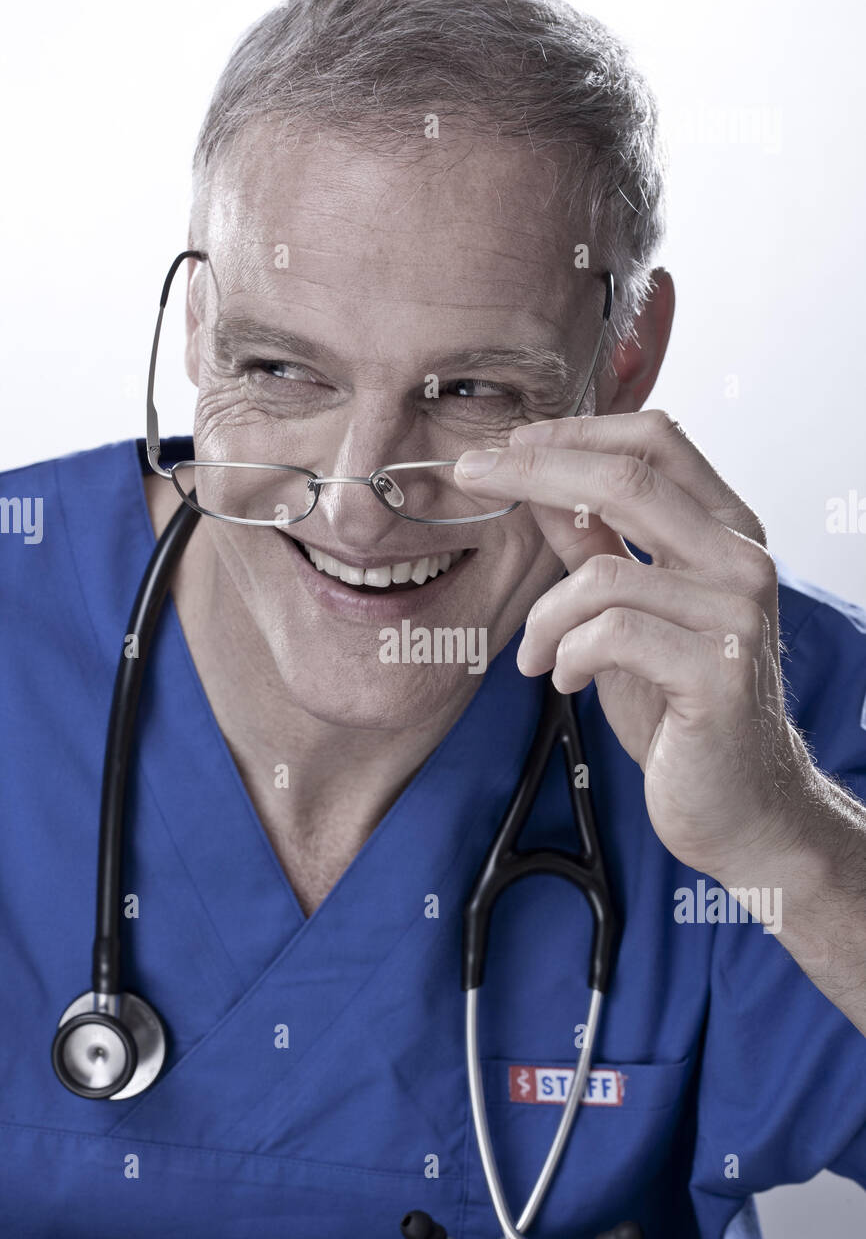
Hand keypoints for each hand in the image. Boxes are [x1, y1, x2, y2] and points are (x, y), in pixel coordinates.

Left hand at [454, 409, 817, 885]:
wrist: (739, 807)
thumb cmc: (681, 710)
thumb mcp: (629, 615)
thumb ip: (596, 546)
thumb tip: (539, 484)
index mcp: (727, 532)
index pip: (656, 441)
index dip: (575, 431)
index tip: (506, 444)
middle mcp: (742, 560)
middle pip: (629, 477)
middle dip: (534, 470)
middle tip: (471, 476)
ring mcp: (737, 614)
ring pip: (603, 572)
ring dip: (543, 616)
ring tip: (533, 655)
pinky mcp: (719, 672)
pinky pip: (612, 635)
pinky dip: (566, 655)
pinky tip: (563, 680)